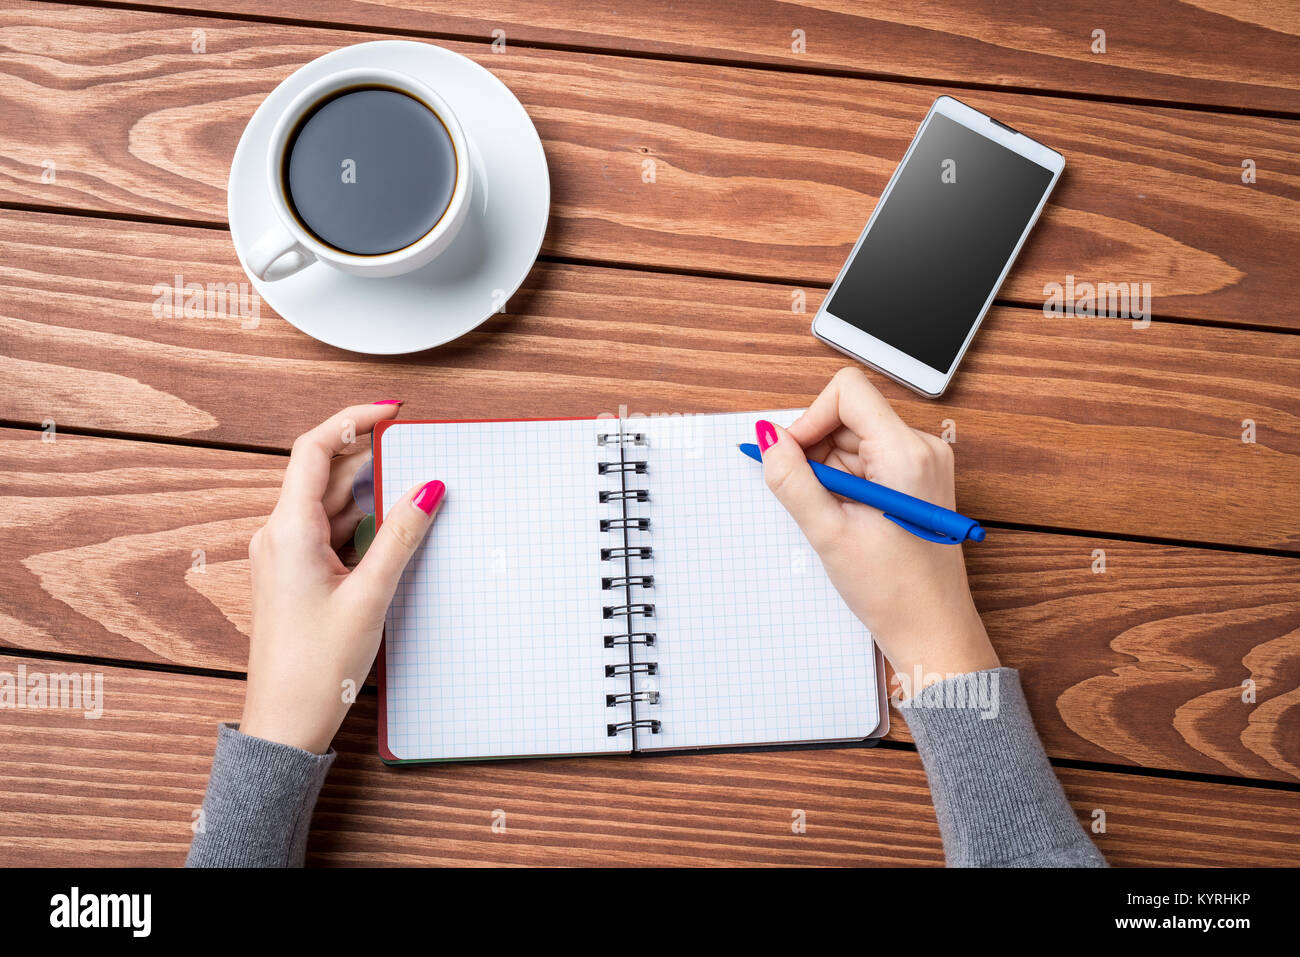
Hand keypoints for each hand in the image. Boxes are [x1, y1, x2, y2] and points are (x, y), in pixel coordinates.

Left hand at [240, 402, 444, 752]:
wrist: (285, 724)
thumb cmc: (315, 669)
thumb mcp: (370, 596)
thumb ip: (400, 536)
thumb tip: (427, 489)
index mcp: (288, 531)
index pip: (315, 449)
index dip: (353, 419)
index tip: (392, 410)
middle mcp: (279, 536)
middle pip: (325, 473)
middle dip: (370, 456)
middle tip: (417, 449)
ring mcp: (286, 556)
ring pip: (331, 503)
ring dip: (370, 492)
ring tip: (413, 491)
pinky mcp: (297, 575)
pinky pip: (331, 531)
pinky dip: (362, 522)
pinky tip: (393, 528)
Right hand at [757, 367, 998, 692]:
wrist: (933, 630)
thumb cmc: (895, 591)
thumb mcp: (829, 534)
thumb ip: (792, 480)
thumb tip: (769, 439)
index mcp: (907, 453)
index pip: (848, 392)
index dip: (809, 419)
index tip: (791, 455)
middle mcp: (922, 448)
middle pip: (849, 416)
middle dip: (816, 451)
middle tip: (811, 500)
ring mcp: (923, 463)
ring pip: (854, 439)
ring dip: (830, 471)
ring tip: (836, 519)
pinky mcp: (917, 478)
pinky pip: (868, 459)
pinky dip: (846, 482)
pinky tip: (848, 519)